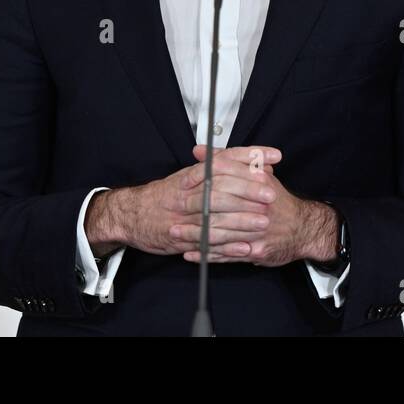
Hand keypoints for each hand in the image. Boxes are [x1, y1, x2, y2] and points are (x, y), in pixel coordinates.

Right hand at [97, 145, 281, 258]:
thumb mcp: (190, 176)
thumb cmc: (164, 195)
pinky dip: (227, 247)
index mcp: (193, 174)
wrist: (131, 215)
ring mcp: (184, 216)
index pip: (224, 159)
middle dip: (248, 190)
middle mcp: (188, 192)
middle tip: (270, 194)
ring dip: (241, 220)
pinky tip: (244, 247)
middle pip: (220, 187)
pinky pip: (206, 243)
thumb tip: (252, 161)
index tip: (272, 156)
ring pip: (214, 215)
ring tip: (263, 222)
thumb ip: (219, 167)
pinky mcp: (182, 239)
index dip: (249, 157)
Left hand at [177, 143, 314, 268]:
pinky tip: (192, 253)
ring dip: (196, 235)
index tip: (182, 185)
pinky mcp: (256, 250)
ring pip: (221, 233)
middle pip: (220, 208)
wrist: (304, 229)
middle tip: (174, 213)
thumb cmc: (277, 201)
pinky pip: (228, 254)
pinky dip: (208, 255)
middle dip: (195, 211)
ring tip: (176, 234)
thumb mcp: (258, 174)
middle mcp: (258, 207)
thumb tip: (200, 151)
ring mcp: (257, 231)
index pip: (225, 178)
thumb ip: (227, 160)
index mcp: (259, 183)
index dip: (202, 182)